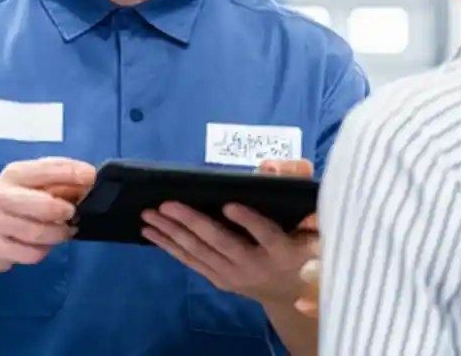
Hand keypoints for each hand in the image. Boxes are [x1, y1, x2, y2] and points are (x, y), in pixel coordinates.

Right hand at [0, 157, 95, 274]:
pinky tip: (42, 245)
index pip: (46, 168)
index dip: (72, 172)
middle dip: (64, 211)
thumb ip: (60, 183)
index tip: (91, 177)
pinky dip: (43, 251)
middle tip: (71, 214)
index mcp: (14, 173)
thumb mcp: (33, 188)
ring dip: (58, 234)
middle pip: (44, 205)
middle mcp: (0, 195)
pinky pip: (31, 253)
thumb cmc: (15, 207)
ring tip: (63, 232)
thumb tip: (88, 181)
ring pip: (39, 233)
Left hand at [141, 159, 319, 306]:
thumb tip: (270, 166)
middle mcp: (256, 266)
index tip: (229, 204)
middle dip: (192, 222)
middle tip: (166, 205)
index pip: (267, 234)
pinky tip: (151, 233)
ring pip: (199, 252)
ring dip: (172, 233)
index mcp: (284, 251)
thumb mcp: (312, 220)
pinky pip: (191, 261)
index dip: (249, 221)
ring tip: (149, 216)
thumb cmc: (302, 245)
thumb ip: (296, 186)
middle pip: (222, 242)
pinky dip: (170, 246)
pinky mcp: (219, 280)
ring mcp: (235, 276)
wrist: (293, 292)